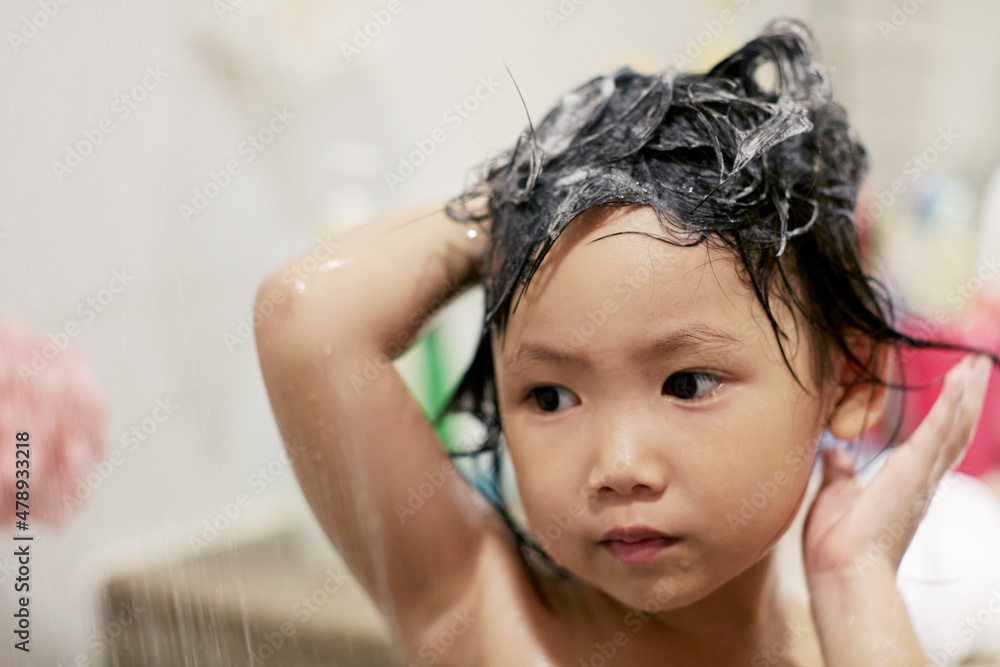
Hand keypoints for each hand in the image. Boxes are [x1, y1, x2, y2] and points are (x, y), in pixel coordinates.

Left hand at [802, 354, 992, 583]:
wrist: (844, 572)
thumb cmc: (837, 544)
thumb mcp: (835, 496)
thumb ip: (839, 472)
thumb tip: (835, 452)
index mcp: (905, 482)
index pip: (933, 440)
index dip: (948, 414)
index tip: (957, 387)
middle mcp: (922, 477)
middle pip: (954, 429)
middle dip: (966, 396)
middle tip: (976, 365)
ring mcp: (922, 474)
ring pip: (954, 425)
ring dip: (966, 392)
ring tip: (976, 363)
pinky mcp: (913, 470)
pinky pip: (940, 429)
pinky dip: (954, 402)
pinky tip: (963, 378)